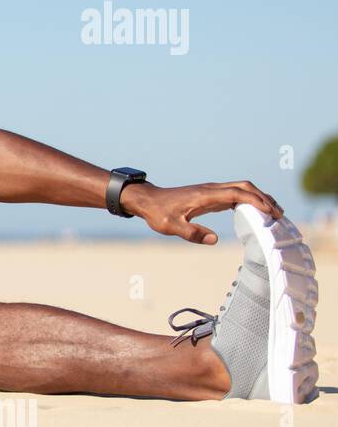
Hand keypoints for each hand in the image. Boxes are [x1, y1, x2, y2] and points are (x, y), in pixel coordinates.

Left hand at [122, 180, 282, 244]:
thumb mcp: (171, 227)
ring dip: (258, 197)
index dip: (255, 201)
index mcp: (205, 195)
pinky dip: (248, 200)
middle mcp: (211, 189)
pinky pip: (234, 194)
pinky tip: (254, 211)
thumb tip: (214, 240)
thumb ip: (192, 233)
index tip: (270, 211)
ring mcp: (211, 190)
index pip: (237, 193)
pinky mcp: (209, 195)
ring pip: (241, 188)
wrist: (148, 201)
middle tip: (278, 214)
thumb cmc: (158, 214)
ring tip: (273, 212)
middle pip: (244, 187)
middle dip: (263, 197)